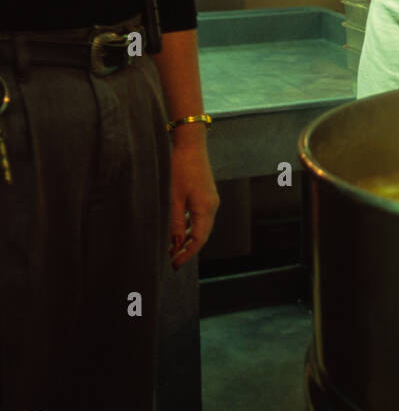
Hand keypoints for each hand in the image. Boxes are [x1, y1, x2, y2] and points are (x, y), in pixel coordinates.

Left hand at [168, 138, 219, 269]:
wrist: (191, 145)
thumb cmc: (180, 169)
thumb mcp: (173, 197)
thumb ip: (175, 221)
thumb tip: (174, 243)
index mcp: (206, 208)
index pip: (198, 240)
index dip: (187, 254)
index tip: (174, 265)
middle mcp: (212, 206)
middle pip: (203, 235)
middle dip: (188, 249)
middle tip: (173, 261)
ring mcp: (211, 199)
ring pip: (202, 227)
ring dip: (189, 239)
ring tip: (174, 249)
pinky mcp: (207, 194)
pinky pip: (201, 217)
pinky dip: (191, 227)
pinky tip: (179, 230)